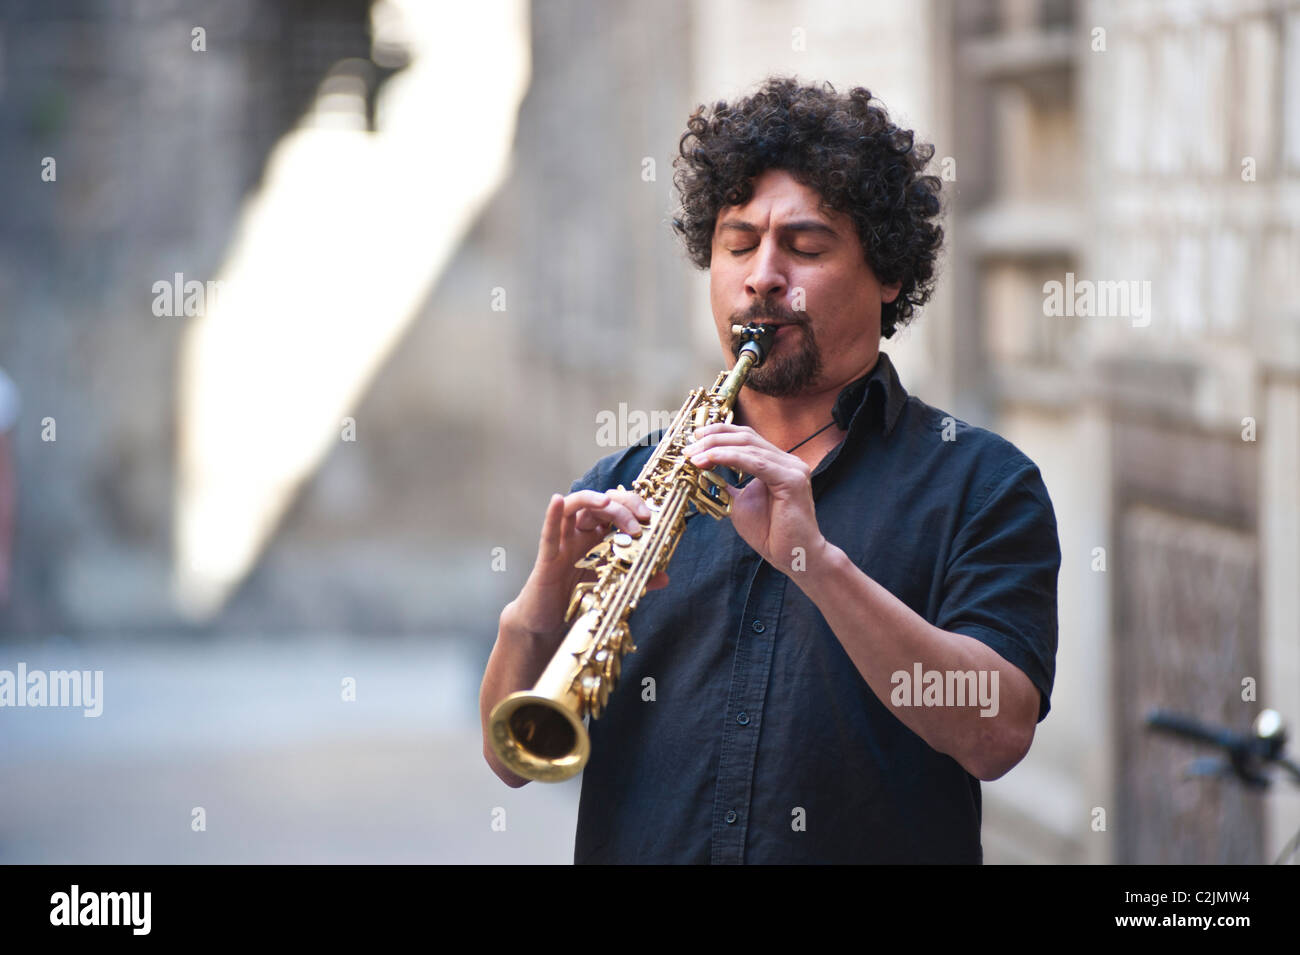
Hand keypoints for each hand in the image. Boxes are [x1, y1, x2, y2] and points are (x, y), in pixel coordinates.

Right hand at [506, 488, 669, 645]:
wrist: (548, 624)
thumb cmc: (575, 600)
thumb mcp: (611, 587)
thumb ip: (636, 580)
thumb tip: (664, 577)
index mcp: (596, 538)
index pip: (614, 510)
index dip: (632, 507)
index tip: (649, 517)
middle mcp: (579, 535)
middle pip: (598, 505)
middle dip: (621, 506)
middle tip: (640, 519)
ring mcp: (562, 544)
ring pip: (573, 509)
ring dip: (591, 500)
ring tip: (607, 502)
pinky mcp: (547, 559)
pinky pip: (549, 534)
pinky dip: (552, 515)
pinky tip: (557, 500)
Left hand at [682, 423, 825, 574]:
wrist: (794, 557)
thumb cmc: (770, 533)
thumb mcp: (741, 502)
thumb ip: (728, 485)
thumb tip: (706, 473)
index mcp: (777, 463)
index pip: (747, 437)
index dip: (720, 432)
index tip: (695, 437)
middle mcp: (787, 461)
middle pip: (746, 437)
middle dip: (714, 438)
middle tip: (690, 447)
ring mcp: (792, 468)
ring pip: (749, 447)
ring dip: (716, 448)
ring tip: (694, 455)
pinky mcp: (792, 480)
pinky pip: (756, 463)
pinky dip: (730, 458)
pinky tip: (710, 459)